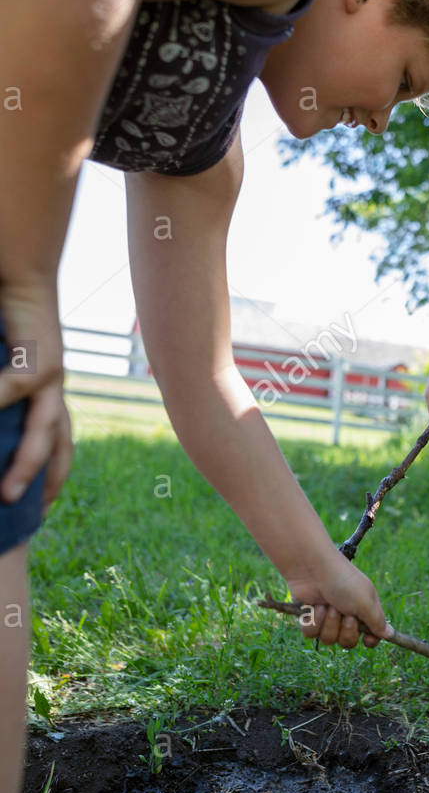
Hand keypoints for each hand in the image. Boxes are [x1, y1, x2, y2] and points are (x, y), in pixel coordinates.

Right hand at [0, 280, 72, 505]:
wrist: (18, 274)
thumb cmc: (2, 321)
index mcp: (47, 394)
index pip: (55, 445)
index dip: (50, 478)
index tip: (39, 510)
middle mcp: (56, 390)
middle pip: (59, 447)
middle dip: (45, 485)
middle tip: (27, 517)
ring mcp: (52, 376)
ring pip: (43, 432)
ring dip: (25, 466)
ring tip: (3, 494)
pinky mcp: (40, 357)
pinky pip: (16, 390)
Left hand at [288, 550, 390, 649]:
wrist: (312, 568)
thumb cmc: (343, 581)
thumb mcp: (365, 601)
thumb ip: (377, 621)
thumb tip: (389, 634)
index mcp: (364, 610)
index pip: (371, 635)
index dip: (369, 640)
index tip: (366, 640)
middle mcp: (346, 615)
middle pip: (348, 642)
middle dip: (346, 631)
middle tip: (345, 614)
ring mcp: (326, 618)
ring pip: (328, 640)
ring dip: (329, 623)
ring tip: (327, 605)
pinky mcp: (309, 617)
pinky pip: (311, 634)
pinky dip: (313, 621)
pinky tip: (314, 606)